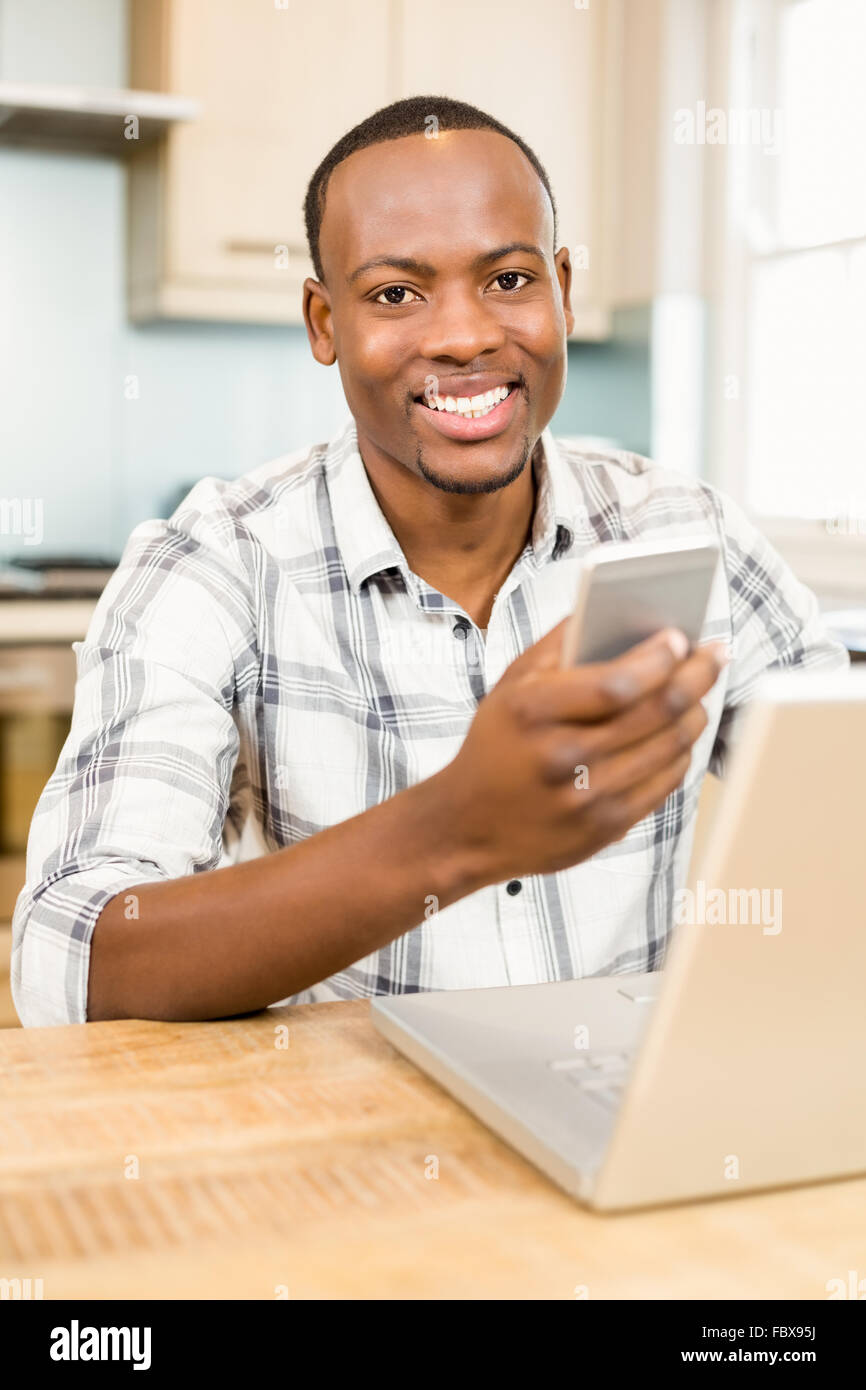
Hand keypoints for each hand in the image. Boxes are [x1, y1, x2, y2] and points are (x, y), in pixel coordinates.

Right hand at [437, 620, 728, 884]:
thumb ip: (559, 644)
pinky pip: (666, 782)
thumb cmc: (495, 745)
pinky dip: (681, 750)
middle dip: (697, 675)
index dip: (660, 658)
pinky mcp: (606, 828)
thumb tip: (616, 606)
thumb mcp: (509, 686)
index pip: (617, 682)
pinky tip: (680, 730)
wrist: (468, 827)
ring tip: (700, 690)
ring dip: (696, 710)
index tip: (681, 637)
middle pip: (657, 712)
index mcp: (532, 712)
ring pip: (672, 746)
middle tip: (713, 654)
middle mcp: (561, 757)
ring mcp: (587, 798)